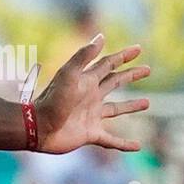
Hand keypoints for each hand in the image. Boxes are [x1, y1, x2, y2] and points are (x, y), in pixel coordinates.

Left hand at [34, 34, 149, 152]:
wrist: (37, 128)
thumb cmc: (51, 100)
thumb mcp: (68, 74)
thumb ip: (84, 56)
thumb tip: (101, 36)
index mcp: (86, 82)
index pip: (108, 64)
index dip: (123, 56)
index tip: (138, 49)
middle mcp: (90, 97)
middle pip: (114, 83)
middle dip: (130, 75)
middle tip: (147, 69)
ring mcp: (90, 116)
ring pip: (115, 109)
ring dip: (131, 106)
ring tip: (147, 103)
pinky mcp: (89, 134)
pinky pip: (111, 140)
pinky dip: (124, 144)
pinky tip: (136, 146)